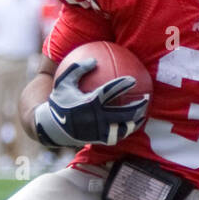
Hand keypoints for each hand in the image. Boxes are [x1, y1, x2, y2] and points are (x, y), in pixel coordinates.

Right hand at [33, 55, 149, 148]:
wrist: (51, 127)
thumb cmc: (60, 100)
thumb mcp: (64, 82)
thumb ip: (78, 69)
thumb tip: (94, 60)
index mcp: (88, 103)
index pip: (109, 93)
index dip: (122, 85)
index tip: (133, 80)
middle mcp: (95, 118)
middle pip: (123, 113)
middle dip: (137, 107)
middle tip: (147, 98)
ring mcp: (98, 131)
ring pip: (123, 128)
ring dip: (136, 121)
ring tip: (144, 114)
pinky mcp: (99, 140)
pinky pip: (118, 136)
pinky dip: (127, 130)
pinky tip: (133, 124)